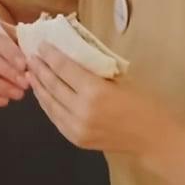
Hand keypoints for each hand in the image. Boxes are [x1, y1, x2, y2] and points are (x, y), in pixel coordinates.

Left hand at [30, 44, 178, 157]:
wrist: (153, 138)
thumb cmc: (144, 103)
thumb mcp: (122, 79)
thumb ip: (96, 70)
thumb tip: (74, 55)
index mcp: (95, 91)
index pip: (65, 69)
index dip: (51, 56)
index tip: (41, 46)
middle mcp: (81, 110)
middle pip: (53, 85)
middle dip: (40, 69)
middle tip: (31, 57)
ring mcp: (75, 127)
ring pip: (49, 103)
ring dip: (39, 87)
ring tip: (31, 73)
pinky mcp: (75, 139)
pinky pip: (55, 118)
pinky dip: (47, 104)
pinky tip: (42, 94)